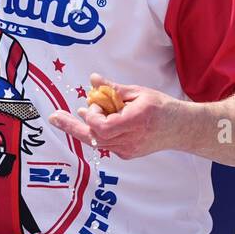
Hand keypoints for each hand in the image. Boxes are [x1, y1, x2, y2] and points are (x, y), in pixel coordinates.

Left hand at [48, 73, 175, 159]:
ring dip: (81, 128)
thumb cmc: (161, 108)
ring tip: (65, 117)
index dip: (93, 116)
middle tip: (54, 117)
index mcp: (136, 121)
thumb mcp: (138, 92)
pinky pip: (104, 143)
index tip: (91, 104)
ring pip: (96, 142)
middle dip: (71, 126)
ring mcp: (128, 150)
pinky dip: (96, 131)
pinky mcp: (126, 154)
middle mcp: (131, 139)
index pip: (103, 127)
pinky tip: (96, 120)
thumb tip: (93, 79)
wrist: (180, 128)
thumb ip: (113, 89)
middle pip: (94, 138)